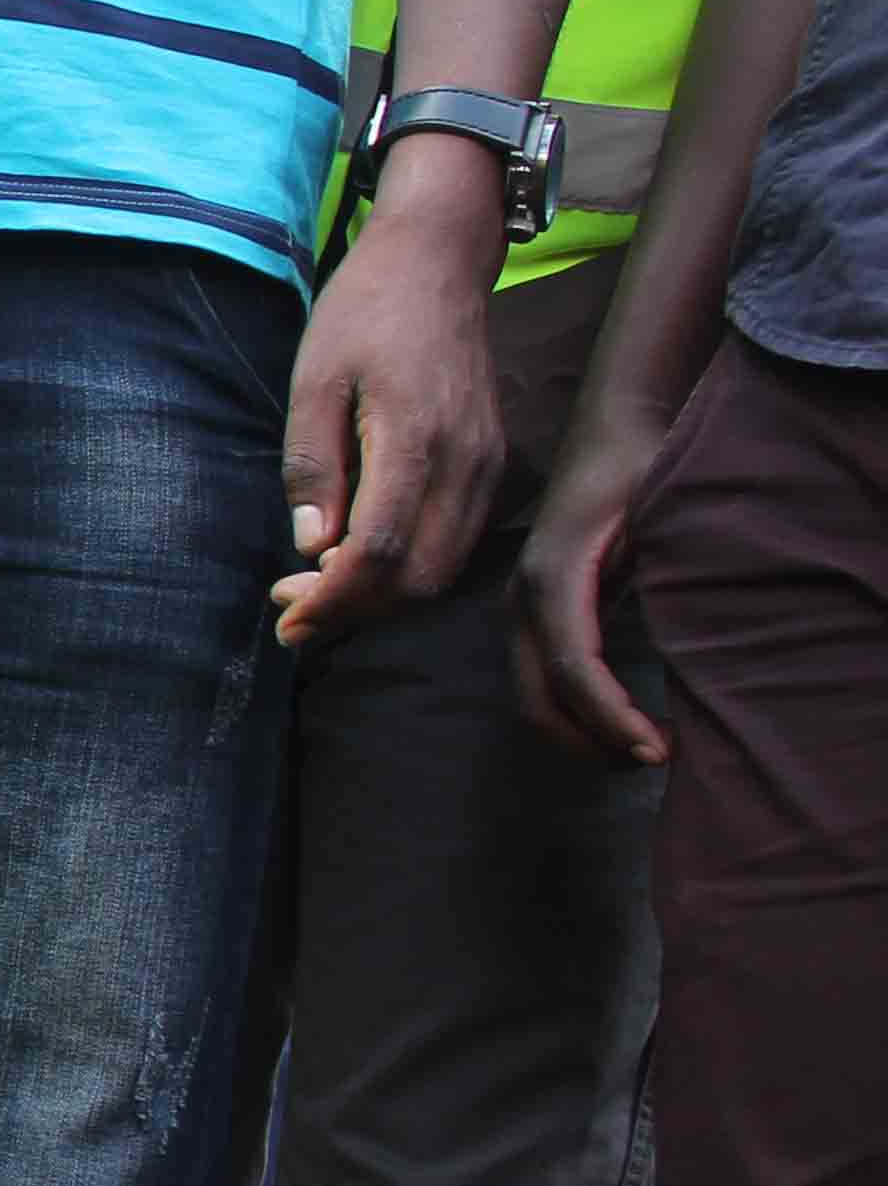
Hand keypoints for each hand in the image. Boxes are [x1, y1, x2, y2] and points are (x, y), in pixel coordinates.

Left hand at [272, 158, 505, 647]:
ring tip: (318, 587)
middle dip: (355, 607)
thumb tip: (311, 544)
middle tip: (292, 605)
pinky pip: (458, 538)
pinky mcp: (492, 461)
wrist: (437, 261)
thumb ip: (313, 465)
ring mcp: (487, 464)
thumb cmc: (365, 311)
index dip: (334, 600)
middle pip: (421, 577)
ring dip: (383, 595)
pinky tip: (359, 556)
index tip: (287, 621)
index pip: (380, 552)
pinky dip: (411, 567)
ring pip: (446, 567)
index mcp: (416, 439)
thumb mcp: (314, 380)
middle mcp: (466, 462)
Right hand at [509, 385, 671, 765]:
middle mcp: (522, 599)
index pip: (572, 668)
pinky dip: (576, 711)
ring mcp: (520, 607)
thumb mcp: (654, 519)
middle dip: (592, 741)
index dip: (610, 717)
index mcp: (552, 578)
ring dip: (583, 733)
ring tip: (644, 746)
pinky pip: (541, 678)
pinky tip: (621, 716)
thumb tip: (665, 654)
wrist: (610, 427)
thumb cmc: (639, 467)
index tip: (657, 750)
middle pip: (538, 698)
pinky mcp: (532, 611)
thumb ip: (650, 579)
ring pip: (533, 697)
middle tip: (656, 759)